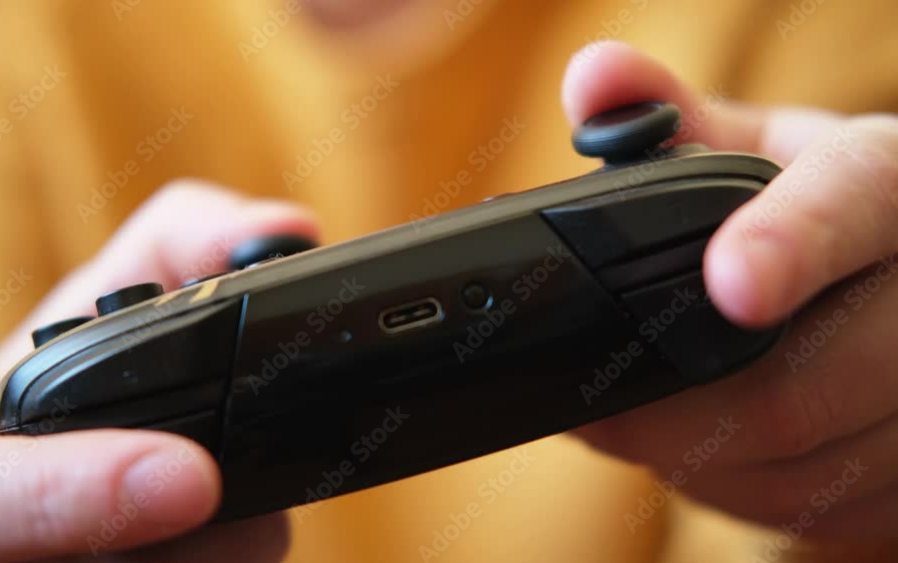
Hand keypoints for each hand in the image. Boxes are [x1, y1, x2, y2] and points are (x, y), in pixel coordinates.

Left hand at [0, 182, 318, 561]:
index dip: (234, 226)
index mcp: (77, 348)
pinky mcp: (186, 546)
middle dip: (258, 403)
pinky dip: (224, 560)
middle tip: (213, 472)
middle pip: (250, 363)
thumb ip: (26, 486)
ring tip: (155, 554)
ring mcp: (167, 482)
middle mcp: (141, 407)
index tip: (287, 237)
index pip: (176, 245)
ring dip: (235, 522)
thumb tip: (182, 477)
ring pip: (266, 480)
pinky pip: (249, 549)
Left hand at [565, 41, 897, 537]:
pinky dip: (736, 489)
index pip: (855, 204)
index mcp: (890, 187)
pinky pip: (815, 508)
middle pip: (805, 383)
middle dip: (676, 409)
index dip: (790, 246)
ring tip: (649, 421)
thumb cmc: (819, 208)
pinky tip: (709, 453)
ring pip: (803, 464)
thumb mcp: (764, 151)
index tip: (729, 285)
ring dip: (696, 458)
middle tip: (598, 405)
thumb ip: (673, 118)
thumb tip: (593, 79)